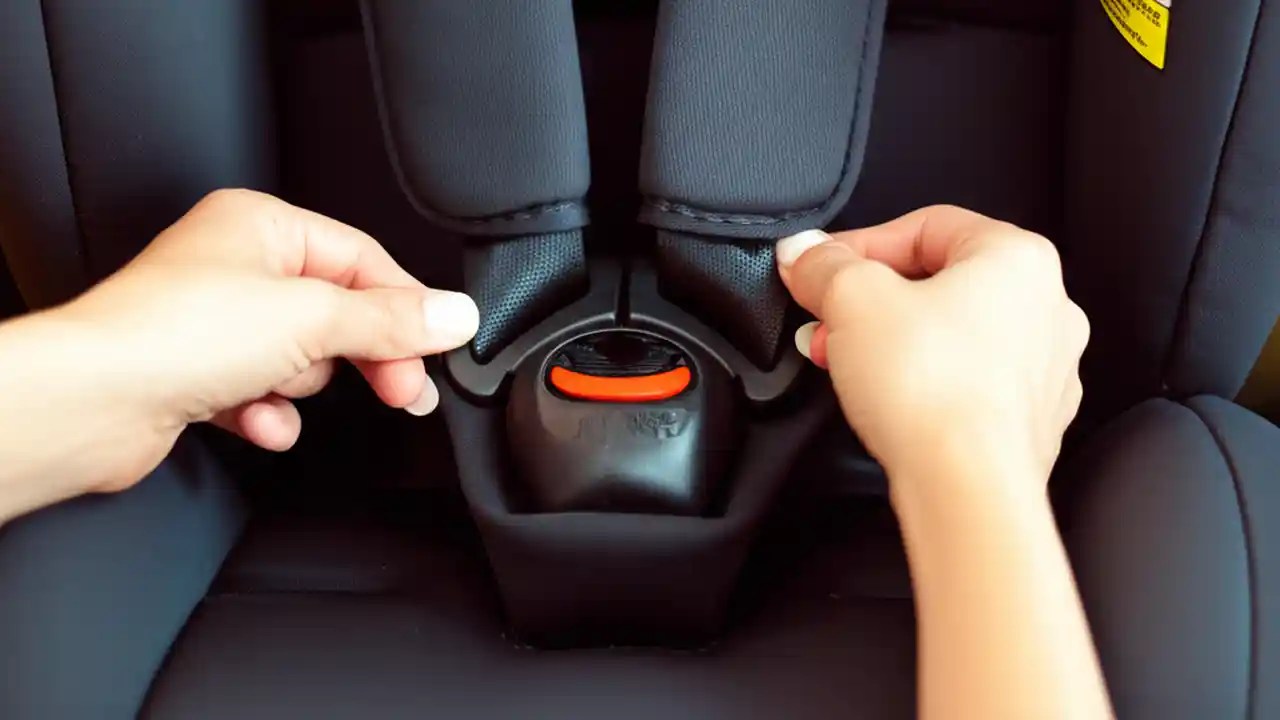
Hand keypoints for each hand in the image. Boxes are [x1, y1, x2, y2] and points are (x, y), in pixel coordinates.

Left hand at [55, 189, 476, 489]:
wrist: (93, 401)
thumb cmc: (175, 335)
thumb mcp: (312, 318)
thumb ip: (392, 320)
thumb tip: (453, 315)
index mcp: (263, 226)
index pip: (364, 260)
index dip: (406, 308)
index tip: (439, 348)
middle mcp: (237, 265)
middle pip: (339, 312)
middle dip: (364, 357)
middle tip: (402, 391)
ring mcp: (216, 320)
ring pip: (303, 357)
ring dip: (299, 384)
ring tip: (276, 389)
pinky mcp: (199, 372)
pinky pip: (263, 392)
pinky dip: (267, 411)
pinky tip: (259, 420)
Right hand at [776, 205, 1088, 489]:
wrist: (966, 485)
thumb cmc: (932, 388)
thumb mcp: (852, 298)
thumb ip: (824, 264)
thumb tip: (806, 252)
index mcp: (1019, 258)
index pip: (926, 226)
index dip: (859, 244)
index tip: (818, 267)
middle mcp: (1046, 309)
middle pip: (938, 282)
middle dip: (869, 300)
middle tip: (826, 319)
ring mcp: (1044, 370)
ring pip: (952, 335)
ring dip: (891, 341)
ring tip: (845, 362)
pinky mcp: (1027, 422)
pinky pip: (965, 383)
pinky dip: (922, 382)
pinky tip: (886, 398)